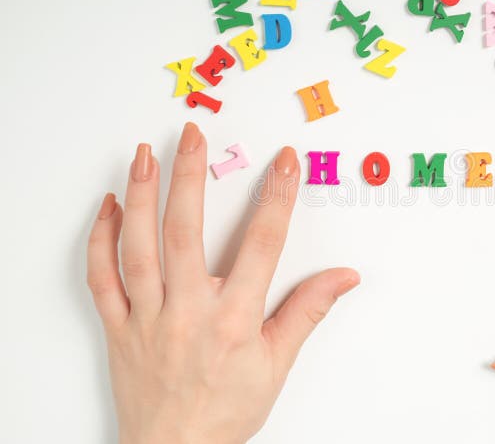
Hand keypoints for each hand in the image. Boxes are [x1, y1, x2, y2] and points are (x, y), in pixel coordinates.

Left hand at [86, 123, 359, 443]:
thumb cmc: (226, 411)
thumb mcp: (277, 364)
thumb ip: (308, 312)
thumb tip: (343, 278)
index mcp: (233, 320)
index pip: (263, 244)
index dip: (277, 197)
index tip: (284, 162)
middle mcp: (187, 312)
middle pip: (185, 231)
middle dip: (189, 176)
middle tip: (191, 135)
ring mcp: (146, 317)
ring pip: (137, 246)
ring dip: (141, 195)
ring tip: (145, 154)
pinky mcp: (117, 326)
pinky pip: (101, 277)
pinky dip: (100, 238)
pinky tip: (109, 206)